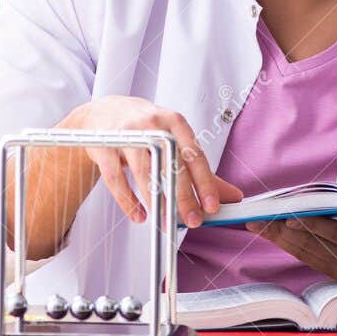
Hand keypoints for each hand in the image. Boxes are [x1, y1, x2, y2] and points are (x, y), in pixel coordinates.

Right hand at [63, 96, 242, 227]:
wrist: (103, 113)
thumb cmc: (145, 128)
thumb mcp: (174, 140)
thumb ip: (200, 169)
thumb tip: (233, 196)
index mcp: (174, 122)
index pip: (194, 154)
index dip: (205, 182)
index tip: (212, 207)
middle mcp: (151, 124)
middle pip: (170, 163)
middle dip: (183, 195)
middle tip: (192, 221)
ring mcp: (125, 134)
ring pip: (143, 170)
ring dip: (156, 199)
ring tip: (165, 222)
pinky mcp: (103, 146)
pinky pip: (115, 178)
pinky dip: (128, 201)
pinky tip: (140, 216)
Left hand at [246, 201, 336, 287]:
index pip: (334, 234)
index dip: (309, 224)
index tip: (287, 216)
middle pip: (310, 245)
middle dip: (280, 231)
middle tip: (255, 218)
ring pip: (305, 254)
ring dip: (280, 239)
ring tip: (256, 225)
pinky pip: (311, 258)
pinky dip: (292, 246)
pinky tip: (276, 236)